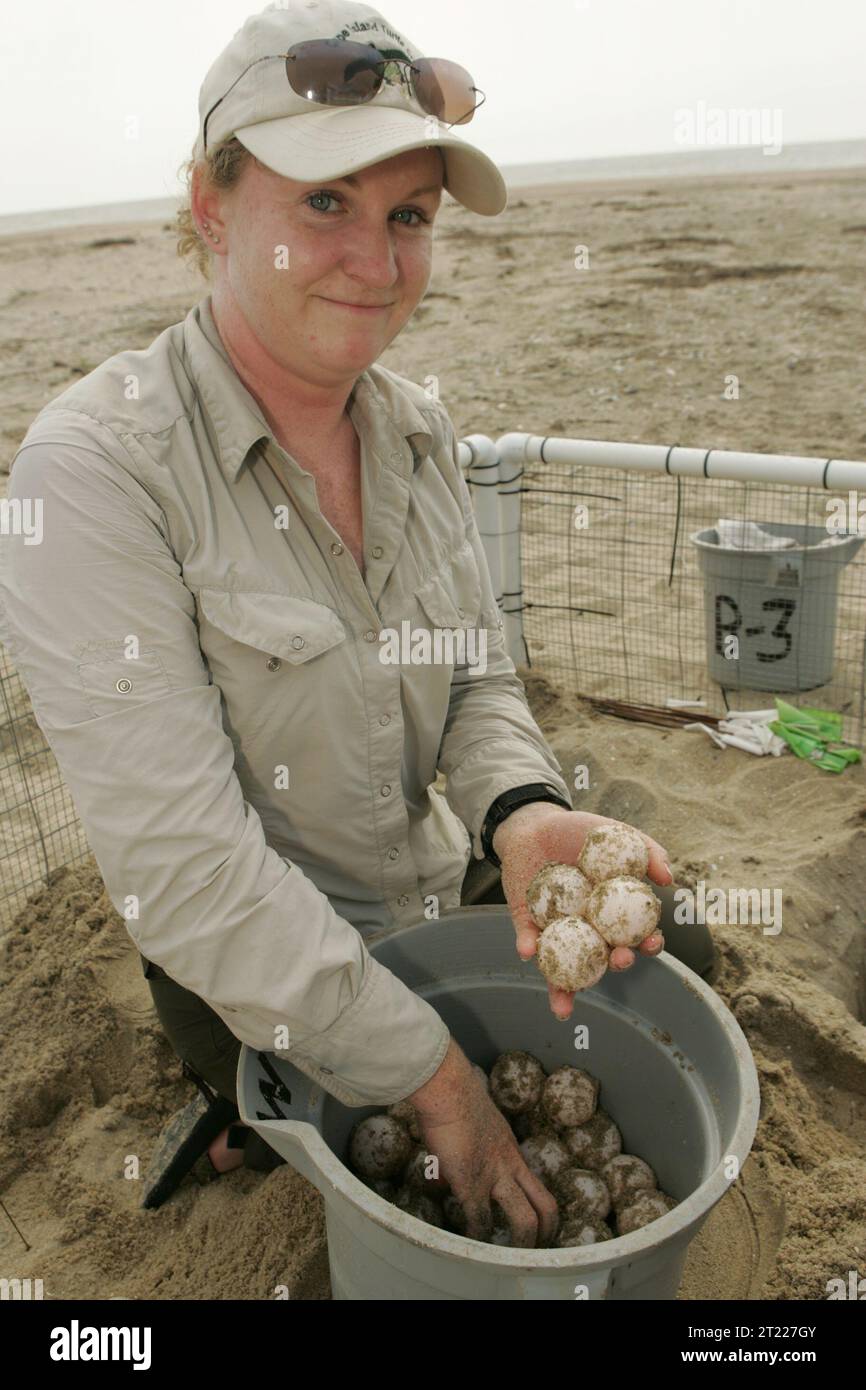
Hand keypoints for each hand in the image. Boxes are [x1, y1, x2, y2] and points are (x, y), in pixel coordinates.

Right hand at [408, 1038, 557, 1246]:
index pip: (534, 1182)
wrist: (449, 1088)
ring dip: (521, 1242)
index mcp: (511, 1148)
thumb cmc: (455, 1094)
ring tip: (513, 1257)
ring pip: (524, 1219)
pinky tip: (471, 1244)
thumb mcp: (474, 1120)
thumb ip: (468, 1142)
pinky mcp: (472, 1183)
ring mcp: (495, 1176)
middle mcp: (511, 1164)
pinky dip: (477, 1236)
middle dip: (545, 1230)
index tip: (532, 1219)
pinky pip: (480, 1219)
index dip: (537, 1204)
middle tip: (539, 1245)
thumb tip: (449, 1162)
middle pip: (544, 1204)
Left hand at [493, 804, 671, 1019]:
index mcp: (614, 912)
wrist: (533, 825)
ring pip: (566, 966)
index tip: (653, 941)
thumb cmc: (578, 832)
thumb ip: (647, 851)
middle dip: (617, 964)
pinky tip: (527, 951)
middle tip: (621, 960)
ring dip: (566, 986)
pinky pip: (529, 940)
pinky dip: (528, 947)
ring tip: (565, 1001)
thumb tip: (669, 878)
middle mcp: (589, 928)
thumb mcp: (615, 834)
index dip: (649, 943)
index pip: (638, 934)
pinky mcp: (527, 925)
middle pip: (607, 956)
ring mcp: (559, 931)